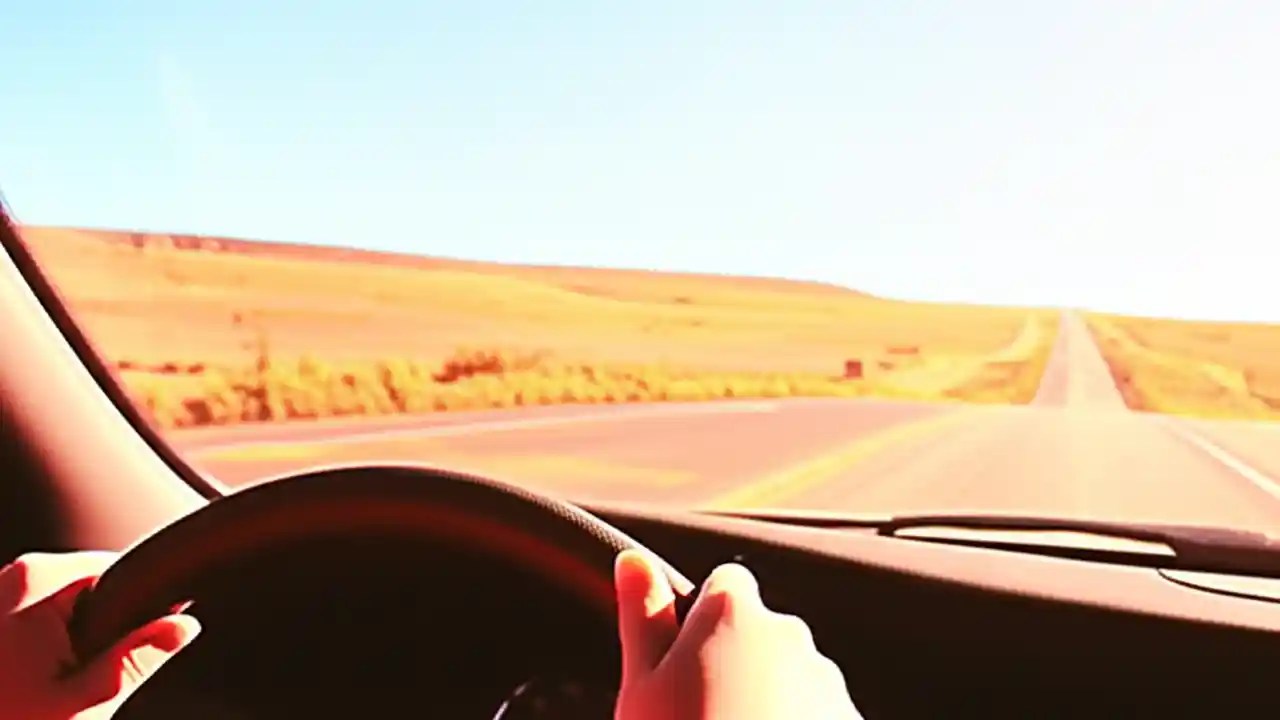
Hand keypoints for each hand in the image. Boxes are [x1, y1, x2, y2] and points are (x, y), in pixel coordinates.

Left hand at [0, 551, 200, 719]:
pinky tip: (28, 695)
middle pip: (85, 591)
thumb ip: (137, 660)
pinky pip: (26, 629)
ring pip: (54, 612)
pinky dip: (35, 658)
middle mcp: (6, 581)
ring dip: (65, 649)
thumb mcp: (83, 707)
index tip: (148, 641)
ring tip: (50, 697)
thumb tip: (182, 627)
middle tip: (85, 687)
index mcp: (35, 583)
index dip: (141, 606)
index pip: (117, 570)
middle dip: (99, 633)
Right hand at [614, 549, 861, 719]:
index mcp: (735, 614)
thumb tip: (632, 561)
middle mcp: (791, 638)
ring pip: (788, 680)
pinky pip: (816, 716)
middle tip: (695, 717)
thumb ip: (642, 616)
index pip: (723, 585)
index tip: (680, 662)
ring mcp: (828, 686)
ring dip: (765, 704)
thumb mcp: (642, 688)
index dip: (698, 621)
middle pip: (757, 634)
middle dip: (732, 665)